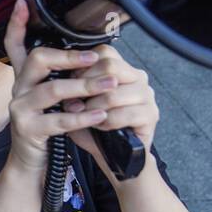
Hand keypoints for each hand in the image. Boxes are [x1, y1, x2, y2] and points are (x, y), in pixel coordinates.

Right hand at [3, 0, 112, 171]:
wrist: (32, 164)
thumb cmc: (47, 128)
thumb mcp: (49, 100)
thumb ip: (57, 78)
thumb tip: (86, 54)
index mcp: (23, 79)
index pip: (13, 46)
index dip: (16, 25)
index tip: (21, 2)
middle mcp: (17, 90)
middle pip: (37, 60)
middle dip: (69, 56)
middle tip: (96, 58)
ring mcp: (20, 110)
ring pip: (52, 90)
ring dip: (85, 87)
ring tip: (111, 86)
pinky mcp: (28, 131)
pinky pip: (59, 120)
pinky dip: (83, 117)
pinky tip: (101, 115)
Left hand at [59, 43, 157, 165]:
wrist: (114, 158)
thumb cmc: (94, 128)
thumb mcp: (79, 103)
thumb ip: (73, 86)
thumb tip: (59, 75)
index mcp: (122, 69)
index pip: (103, 52)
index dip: (82, 67)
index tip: (69, 82)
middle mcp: (138, 77)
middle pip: (110, 67)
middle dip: (85, 86)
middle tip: (73, 103)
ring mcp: (148, 95)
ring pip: (113, 93)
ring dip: (92, 107)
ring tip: (83, 117)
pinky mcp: (151, 115)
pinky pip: (123, 114)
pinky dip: (106, 122)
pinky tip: (99, 127)